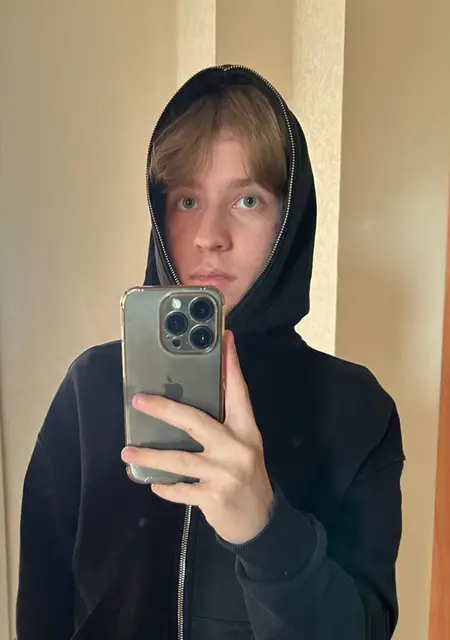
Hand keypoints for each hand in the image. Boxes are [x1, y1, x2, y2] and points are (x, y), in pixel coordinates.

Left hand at [121, 331, 273, 544]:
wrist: (262, 522)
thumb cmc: (248, 476)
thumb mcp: (245, 446)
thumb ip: (225, 425)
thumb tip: (193, 401)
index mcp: (247, 430)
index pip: (239, 392)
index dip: (231, 366)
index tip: (224, 339)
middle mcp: (237, 448)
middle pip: (197, 421)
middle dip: (165, 409)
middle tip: (139, 400)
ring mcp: (225, 474)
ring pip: (181, 460)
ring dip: (151, 456)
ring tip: (127, 452)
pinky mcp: (214, 497)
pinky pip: (182, 490)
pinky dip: (166, 488)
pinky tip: (153, 483)